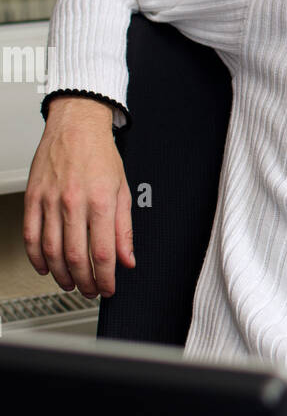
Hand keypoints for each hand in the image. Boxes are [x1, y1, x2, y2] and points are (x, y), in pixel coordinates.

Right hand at [23, 98, 134, 298]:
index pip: (103, 253)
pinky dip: (36, 257)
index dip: (106, 278)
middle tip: (90, 290)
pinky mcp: (33, 198)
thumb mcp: (123, 191)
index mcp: (100, 202)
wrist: (76, 125)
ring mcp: (50, 201)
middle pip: (76, 257)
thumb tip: (127, 259)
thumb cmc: (100, 154)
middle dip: (84, 282)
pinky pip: (30, 235)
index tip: (108, 288)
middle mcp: (74, 203)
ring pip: (51, 251)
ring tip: (70, 283)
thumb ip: (125, 229)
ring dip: (60, 275)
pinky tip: (45, 267)